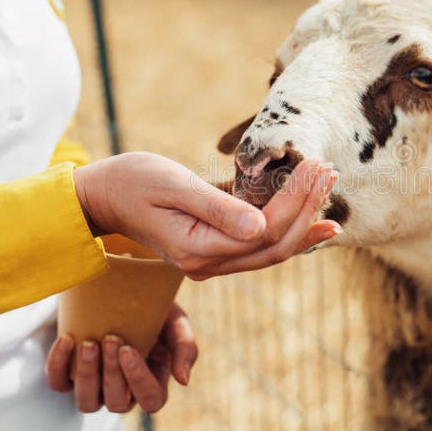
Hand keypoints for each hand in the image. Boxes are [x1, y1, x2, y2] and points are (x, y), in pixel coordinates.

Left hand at [46, 303, 197, 413]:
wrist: (126, 290)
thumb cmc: (156, 310)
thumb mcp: (177, 323)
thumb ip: (185, 347)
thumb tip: (183, 380)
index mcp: (153, 381)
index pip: (151, 399)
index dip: (139, 380)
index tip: (130, 350)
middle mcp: (123, 390)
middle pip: (118, 402)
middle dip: (112, 371)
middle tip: (111, 338)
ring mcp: (95, 387)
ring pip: (87, 401)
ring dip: (87, 374)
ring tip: (89, 343)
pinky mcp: (68, 376)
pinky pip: (58, 383)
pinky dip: (58, 365)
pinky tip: (68, 340)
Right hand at [74, 152, 340, 279]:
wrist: (103, 196)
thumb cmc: (133, 182)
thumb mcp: (173, 187)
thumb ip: (217, 208)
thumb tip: (262, 227)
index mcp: (198, 249)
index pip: (264, 231)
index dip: (296, 201)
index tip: (314, 167)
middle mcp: (209, 263)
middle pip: (276, 245)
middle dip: (307, 208)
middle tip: (328, 171)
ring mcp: (213, 261)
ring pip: (273, 250)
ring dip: (304, 220)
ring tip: (328, 187)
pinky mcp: (216, 250)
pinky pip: (261, 248)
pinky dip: (290, 230)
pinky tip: (315, 218)